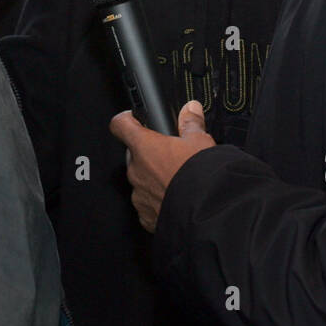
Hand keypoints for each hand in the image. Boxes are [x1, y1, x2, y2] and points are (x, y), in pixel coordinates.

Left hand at [109, 100, 215, 232]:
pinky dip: (158, 199)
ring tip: (176, 179)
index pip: (120, 125)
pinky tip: (175, 198)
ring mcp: (138, 194)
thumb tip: (190, 110)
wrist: (205, 212)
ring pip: (141, 180)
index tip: (132, 119)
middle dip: (148, 153)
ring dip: (153, 178)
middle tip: (169, 155)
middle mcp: (136, 170)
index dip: (126, 120)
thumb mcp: (200, 141)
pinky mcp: (145, 215)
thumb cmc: (200, 176)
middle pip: (134, 154)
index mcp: (144, 146)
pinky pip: (147, 203)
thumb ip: (192, 123)